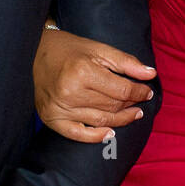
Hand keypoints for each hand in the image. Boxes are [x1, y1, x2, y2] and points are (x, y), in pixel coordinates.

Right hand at [34, 27, 154, 142]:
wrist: (33, 53)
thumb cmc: (69, 49)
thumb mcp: (98, 49)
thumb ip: (126, 62)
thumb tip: (151, 74)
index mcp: (83, 72)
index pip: (121, 90)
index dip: (139, 92)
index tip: (148, 91)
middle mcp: (70, 92)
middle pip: (112, 106)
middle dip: (131, 104)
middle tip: (140, 102)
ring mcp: (60, 109)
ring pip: (101, 121)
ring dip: (121, 120)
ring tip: (133, 114)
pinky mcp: (51, 119)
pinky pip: (79, 134)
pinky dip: (96, 137)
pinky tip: (110, 133)